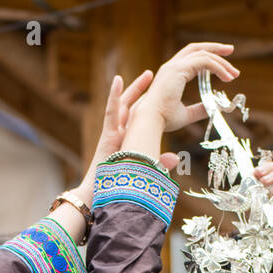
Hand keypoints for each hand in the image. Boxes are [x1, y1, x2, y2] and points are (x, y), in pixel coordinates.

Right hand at [75, 71, 157, 200]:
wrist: (97, 197)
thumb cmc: (118, 188)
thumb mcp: (142, 173)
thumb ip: (158, 164)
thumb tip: (175, 159)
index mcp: (127, 141)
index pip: (138, 118)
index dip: (146, 104)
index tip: (156, 91)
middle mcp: (119, 135)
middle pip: (130, 107)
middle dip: (140, 90)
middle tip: (151, 75)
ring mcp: (112, 134)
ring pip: (122, 106)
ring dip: (133, 89)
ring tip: (145, 75)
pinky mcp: (106, 136)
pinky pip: (110, 112)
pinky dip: (115, 96)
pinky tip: (118, 81)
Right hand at [122, 43, 238, 158]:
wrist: (150, 120)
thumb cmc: (162, 119)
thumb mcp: (186, 114)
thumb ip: (199, 110)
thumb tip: (214, 108)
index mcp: (171, 74)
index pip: (192, 58)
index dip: (208, 57)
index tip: (224, 62)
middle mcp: (172, 66)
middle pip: (196, 48)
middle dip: (215, 48)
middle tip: (231, 50)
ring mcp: (174, 66)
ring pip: (203, 54)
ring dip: (221, 61)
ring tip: (234, 73)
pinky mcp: (179, 69)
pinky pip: (204, 62)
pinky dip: (218, 67)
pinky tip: (227, 77)